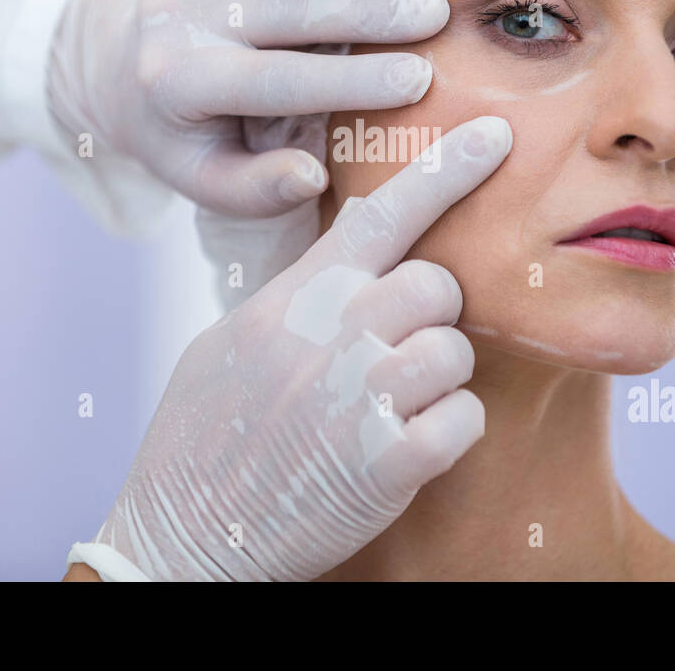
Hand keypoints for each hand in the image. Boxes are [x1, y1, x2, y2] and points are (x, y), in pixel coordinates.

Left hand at [46, 0, 448, 217]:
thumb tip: (312, 174)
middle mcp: (181, 19)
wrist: (125, 76)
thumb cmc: (190, 136)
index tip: (417, 82)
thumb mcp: (210, 182)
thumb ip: (258, 189)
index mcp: (184, 87)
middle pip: (281, 10)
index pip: (276, 83)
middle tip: (433, 14)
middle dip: (364, 12)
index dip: (348, 81)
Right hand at [94, 116, 512, 579]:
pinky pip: (463, 418)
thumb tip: (348, 259)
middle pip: (434, 283)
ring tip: (392, 407)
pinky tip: (405, 449)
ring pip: (454, 348)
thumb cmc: (202, 440)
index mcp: (291, 300)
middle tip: (392, 352)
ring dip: (438, 377)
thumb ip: (296, 297)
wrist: (181, 540)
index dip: (444, 169)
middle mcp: (328, 335)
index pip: (378, 215)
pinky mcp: (386, 463)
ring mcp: (358, 397)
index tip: (493, 134)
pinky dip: (448, 432)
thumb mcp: (230, 345)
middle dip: (428, 314)